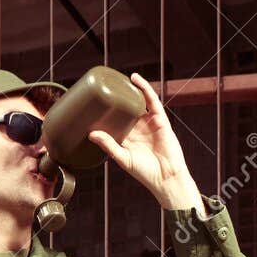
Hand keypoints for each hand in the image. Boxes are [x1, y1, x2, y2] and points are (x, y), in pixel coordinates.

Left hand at [87, 71, 205, 214]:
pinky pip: (152, 100)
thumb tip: (91, 133)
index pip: (115, 120)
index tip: (93, 102)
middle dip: (118, 97)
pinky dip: (145, 89)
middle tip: (104, 86)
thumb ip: (108, 144)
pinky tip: (136, 79)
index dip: (106, 111)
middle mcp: (138, 128)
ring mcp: (149, 122)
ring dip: (131, 89)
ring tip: (119, 78)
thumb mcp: (122, 157)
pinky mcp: (160, 119)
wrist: (165, 178)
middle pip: (126, 108)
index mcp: (128, 137)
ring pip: (139, 102)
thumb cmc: (145, 172)